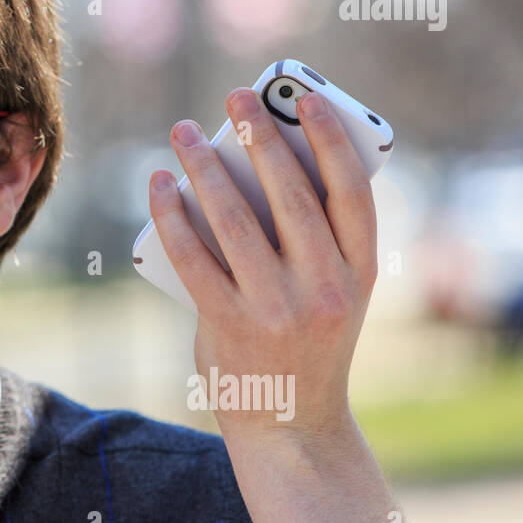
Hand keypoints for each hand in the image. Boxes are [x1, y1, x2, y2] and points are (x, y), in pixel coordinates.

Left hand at [147, 87, 378, 444]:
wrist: (290, 425)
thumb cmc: (307, 341)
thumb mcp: (332, 293)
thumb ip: (307, 239)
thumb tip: (245, 168)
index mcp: (362, 274)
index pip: (352, 193)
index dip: (331, 140)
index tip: (306, 100)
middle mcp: (326, 289)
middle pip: (291, 195)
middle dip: (259, 137)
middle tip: (235, 97)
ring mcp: (277, 309)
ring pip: (234, 218)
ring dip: (204, 166)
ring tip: (183, 132)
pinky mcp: (229, 324)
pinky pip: (192, 255)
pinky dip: (172, 213)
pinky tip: (160, 185)